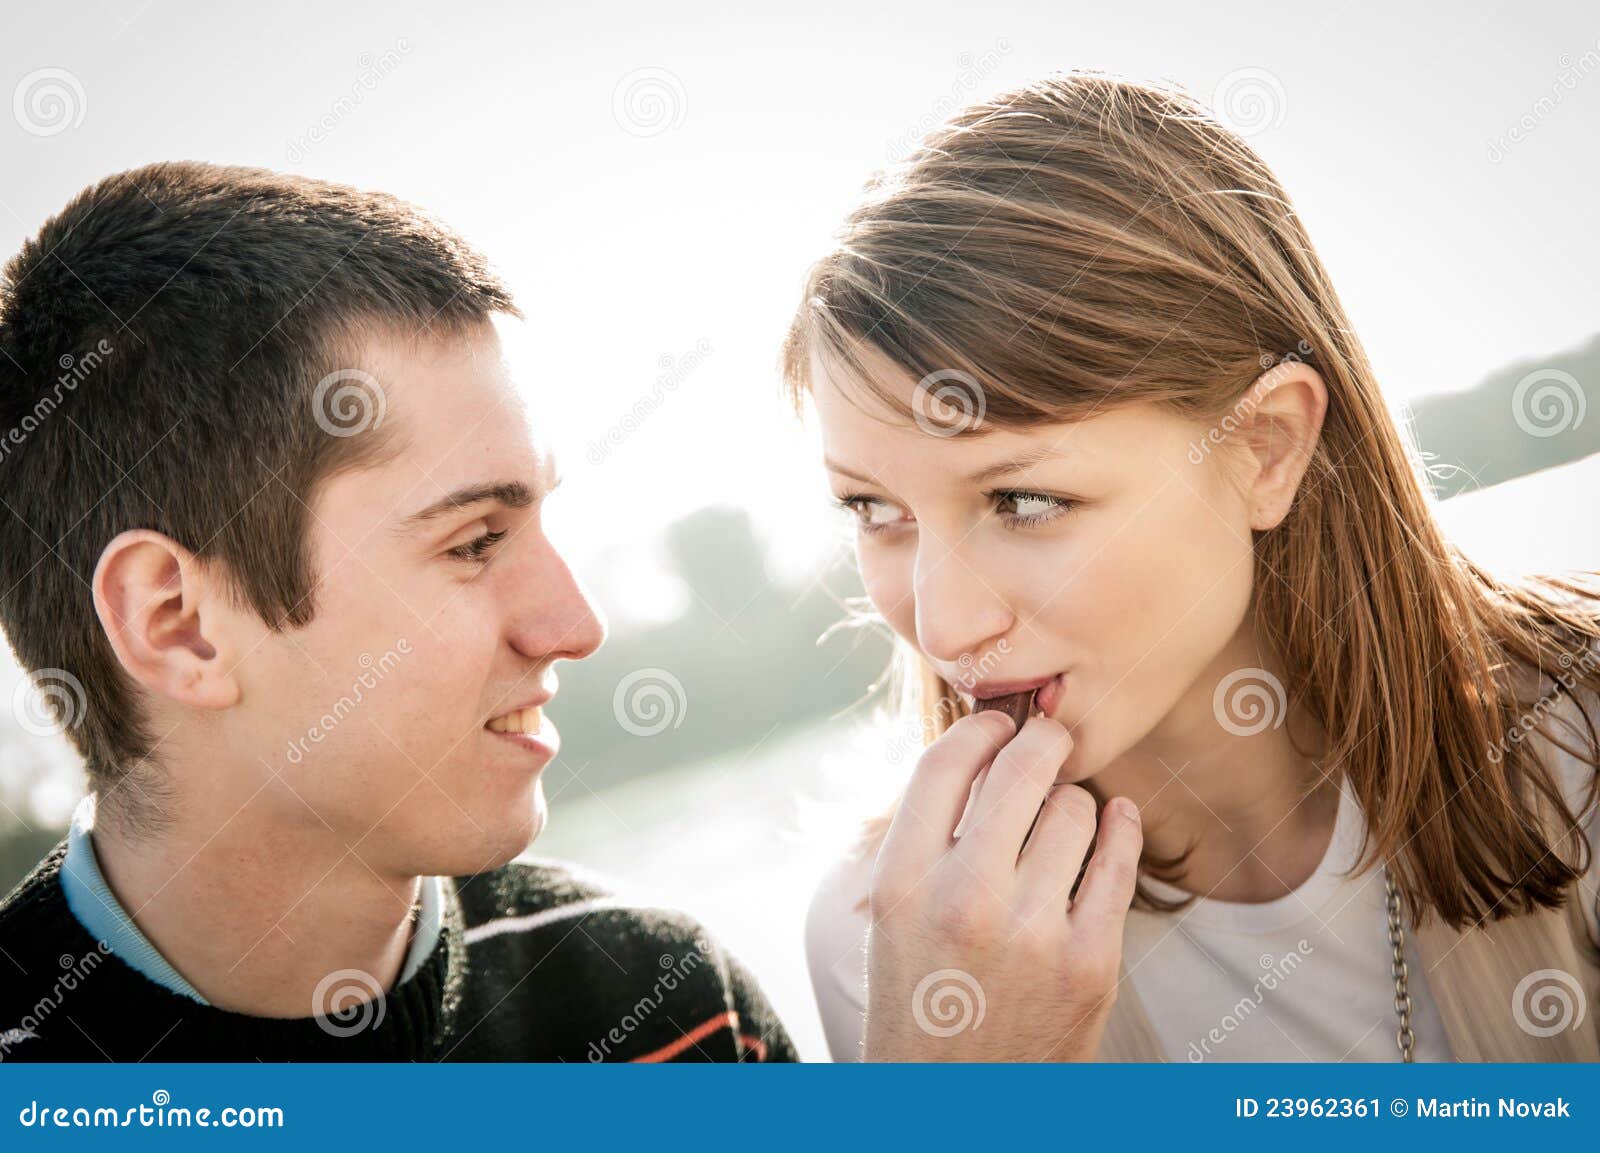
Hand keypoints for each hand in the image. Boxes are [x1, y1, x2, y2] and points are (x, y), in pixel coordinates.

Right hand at [861, 710, 1142, 1060]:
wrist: (953, 1103)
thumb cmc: (921, 998)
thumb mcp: (892, 916)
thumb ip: (925, 837)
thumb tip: (979, 749)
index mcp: (902, 882)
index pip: (943, 765)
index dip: (976, 728)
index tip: (994, 724)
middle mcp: (964, 900)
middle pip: (1019, 770)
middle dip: (1041, 740)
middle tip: (1048, 738)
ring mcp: (1032, 933)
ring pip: (1074, 810)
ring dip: (1070, 801)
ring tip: (1058, 818)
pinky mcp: (1090, 963)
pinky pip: (1118, 862)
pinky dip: (1120, 828)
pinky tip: (1115, 818)